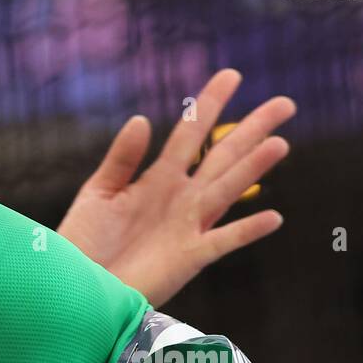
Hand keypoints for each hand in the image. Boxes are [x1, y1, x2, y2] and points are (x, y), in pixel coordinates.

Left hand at [56, 69, 294, 306]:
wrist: (77, 287)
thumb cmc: (84, 243)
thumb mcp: (99, 193)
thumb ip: (122, 158)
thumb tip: (141, 119)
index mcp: (158, 179)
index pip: (190, 134)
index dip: (209, 104)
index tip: (232, 75)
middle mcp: (181, 199)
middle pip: (223, 156)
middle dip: (252, 129)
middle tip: (285, 103)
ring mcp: (189, 227)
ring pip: (228, 190)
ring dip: (253, 167)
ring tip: (280, 142)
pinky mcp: (189, 258)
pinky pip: (223, 241)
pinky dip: (247, 230)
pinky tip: (274, 217)